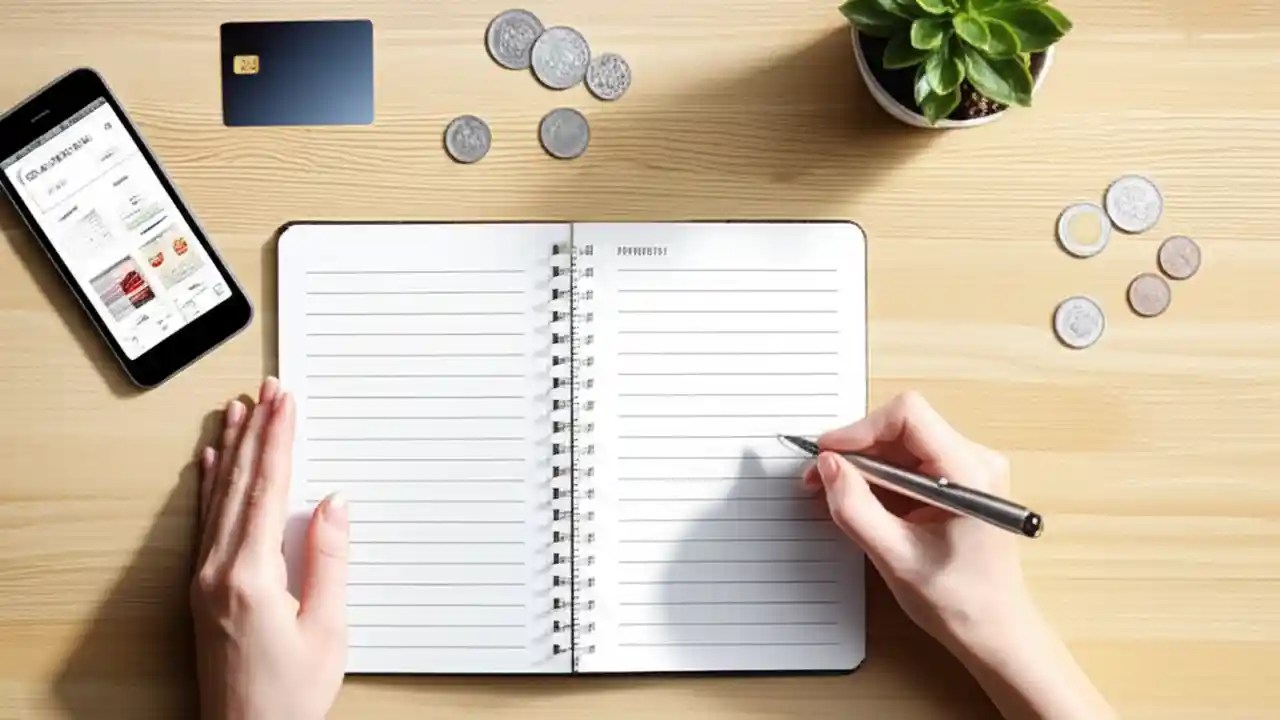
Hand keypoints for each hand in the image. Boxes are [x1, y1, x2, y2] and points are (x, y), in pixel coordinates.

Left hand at [192, 377, 348, 719]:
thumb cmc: (288, 696)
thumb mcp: (327, 629)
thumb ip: (330, 559)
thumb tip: (333, 504)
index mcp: (250, 576)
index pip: (268, 490)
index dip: (279, 440)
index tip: (286, 403)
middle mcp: (217, 572)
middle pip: (241, 485)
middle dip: (257, 432)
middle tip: (267, 391)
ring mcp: (204, 581)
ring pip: (219, 498)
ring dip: (233, 450)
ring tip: (239, 411)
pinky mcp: (202, 592)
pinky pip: (206, 523)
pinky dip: (211, 487)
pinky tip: (212, 467)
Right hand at [812, 392, 1113, 719]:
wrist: (994, 630)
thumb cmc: (960, 601)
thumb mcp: (895, 557)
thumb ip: (856, 508)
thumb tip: (828, 466)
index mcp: (970, 473)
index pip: (908, 416)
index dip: (860, 429)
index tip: (829, 453)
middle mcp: (975, 461)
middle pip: (902, 427)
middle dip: (856, 449)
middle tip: (821, 477)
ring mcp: (968, 470)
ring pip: (901, 443)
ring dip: (865, 465)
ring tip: (837, 493)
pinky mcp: (958, 481)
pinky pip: (910, 462)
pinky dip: (880, 478)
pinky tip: (864, 503)